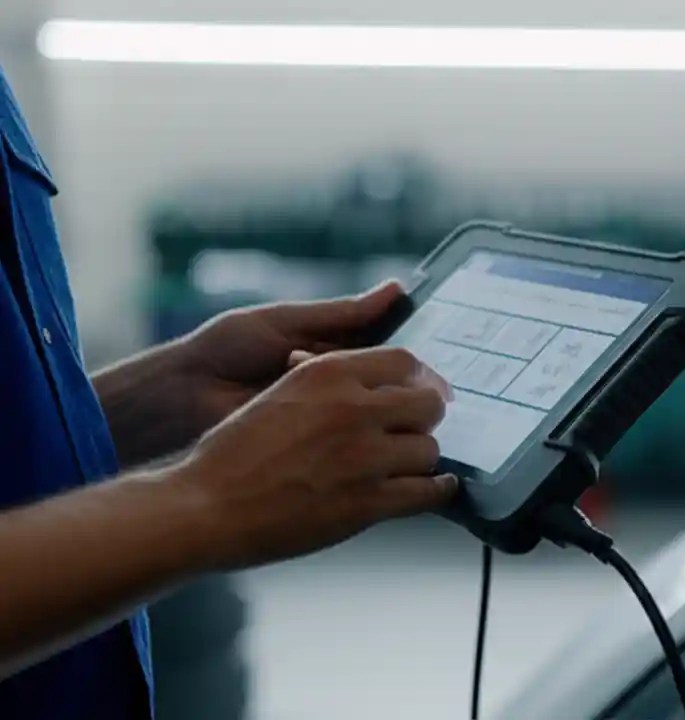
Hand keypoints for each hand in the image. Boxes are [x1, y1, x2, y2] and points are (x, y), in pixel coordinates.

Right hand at [173, 347, 455, 570]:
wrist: (206, 508)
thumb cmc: (233, 453)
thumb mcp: (277, 394)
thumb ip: (323, 382)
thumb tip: (359, 380)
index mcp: (328, 373)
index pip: (405, 361)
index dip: (421, 378)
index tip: (422, 391)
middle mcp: (352, 408)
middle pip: (429, 403)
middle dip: (426, 416)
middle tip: (419, 428)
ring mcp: (364, 457)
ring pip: (430, 449)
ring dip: (422, 458)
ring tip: (410, 464)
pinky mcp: (367, 503)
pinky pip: (427, 492)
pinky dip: (436, 490)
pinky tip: (436, 488)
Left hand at [177, 281, 448, 437]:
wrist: (178, 397)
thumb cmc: (224, 350)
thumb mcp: (287, 322)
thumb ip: (343, 313)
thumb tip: (398, 289)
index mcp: (331, 351)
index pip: (388, 353)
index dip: (412, 358)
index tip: (438, 351)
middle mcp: (334, 387)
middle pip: (389, 388)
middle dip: (402, 386)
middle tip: (424, 387)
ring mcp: (326, 420)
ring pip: (375, 417)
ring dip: (382, 411)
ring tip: (391, 406)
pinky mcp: (314, 448)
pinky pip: (350, 444)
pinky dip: (360, 436)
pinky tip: (369, 429)